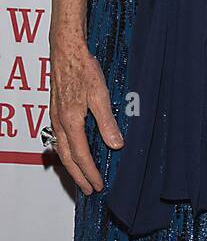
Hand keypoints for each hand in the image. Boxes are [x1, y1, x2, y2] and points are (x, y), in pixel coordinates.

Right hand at [48, 32, 123, 193]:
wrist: (66, 51)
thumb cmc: (82, 69)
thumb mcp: (100, 95)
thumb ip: (107, 122)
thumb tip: (116, 144)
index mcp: (71, 121)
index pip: (81, 156)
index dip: (90, 172)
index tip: (98, 185)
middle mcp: (59, 123)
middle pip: (68, 158)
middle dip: (78, 176)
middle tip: (89, 190)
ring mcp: (55, 117)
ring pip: (62, 150)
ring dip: (72, 166)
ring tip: (81, 177)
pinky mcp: (56, 112)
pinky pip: (60, 139)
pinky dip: (67, 152)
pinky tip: (74, 153)